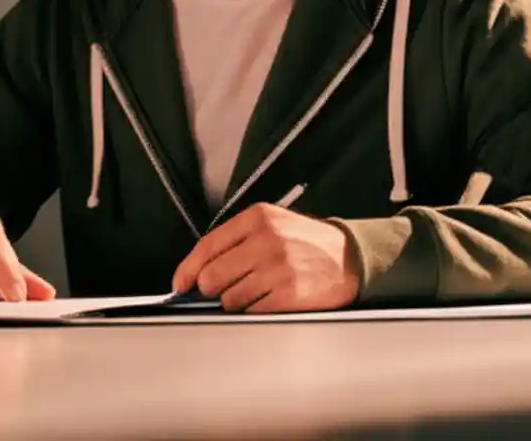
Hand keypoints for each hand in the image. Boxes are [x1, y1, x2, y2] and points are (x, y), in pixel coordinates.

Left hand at [172, 203, 360, 313]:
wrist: (351, 257)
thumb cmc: (305, 241)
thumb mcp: (271, 223)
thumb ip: (235, 240)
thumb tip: (196, 272)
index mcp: (256, 218)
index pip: (207, 246)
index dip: (188, 269)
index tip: (180, 284)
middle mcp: (265, 241)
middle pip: (212, 276)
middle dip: (211, 288)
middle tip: (220, 289)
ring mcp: (276, 268)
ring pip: (229, 298)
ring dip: (234, 301)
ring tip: (254, 290)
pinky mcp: (288, 294)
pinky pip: (251, 311)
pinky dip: (253, 310)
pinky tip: (268, 299)